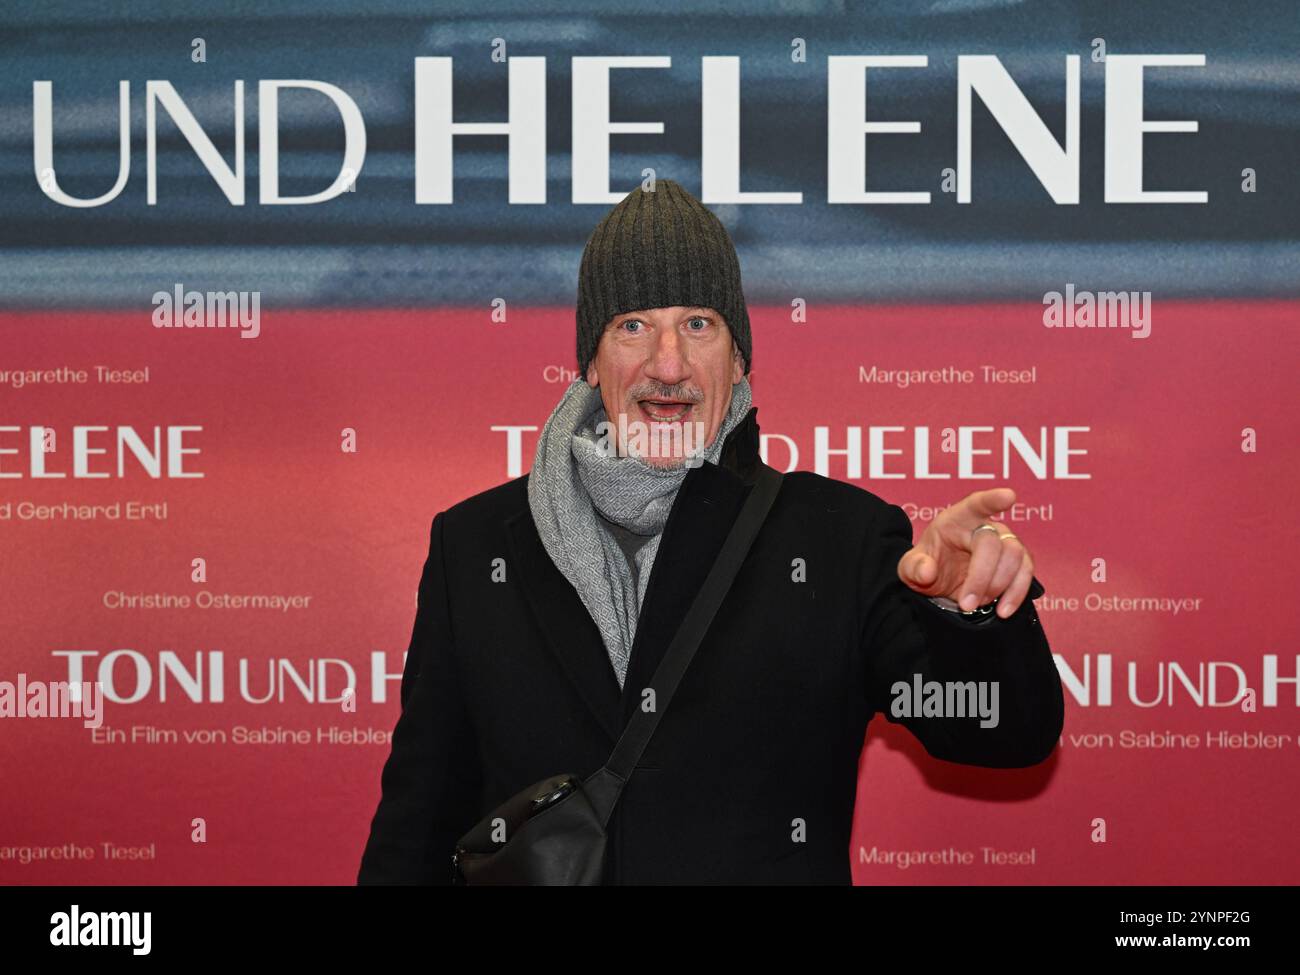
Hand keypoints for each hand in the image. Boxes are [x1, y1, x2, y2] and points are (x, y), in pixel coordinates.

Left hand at [896, 487, 1034, 619]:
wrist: (941, 582)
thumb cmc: (927, 566)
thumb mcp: (910, 569)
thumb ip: (913, 568)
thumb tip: (927, 570)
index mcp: (957, 519)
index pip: (976, 504)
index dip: (993, 499)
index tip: (1009, 496)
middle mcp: (985, 525)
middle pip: (994, 544)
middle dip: (981, 578)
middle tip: (966, 604)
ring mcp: (1005, 541)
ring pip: (1015, 557)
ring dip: (999, 586)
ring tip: (976, 605)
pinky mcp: (1018, 560)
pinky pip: (1026, 572)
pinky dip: (1017, 593)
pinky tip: (1003, 610)